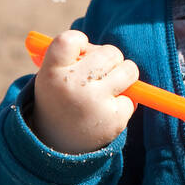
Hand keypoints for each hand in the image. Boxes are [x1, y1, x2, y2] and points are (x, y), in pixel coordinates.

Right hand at [26, 29, 139, 153]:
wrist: (58, 145)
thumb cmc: (62, 98)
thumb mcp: (54, 76)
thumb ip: (73, 56)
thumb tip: (102, 48)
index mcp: (52, 72)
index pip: (70, 40)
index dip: (80, 41)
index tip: (79, 51)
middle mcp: (72, 85)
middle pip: (110, 52)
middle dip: (109, 60)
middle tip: (98, 74)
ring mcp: (94, 102)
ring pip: (129, 70)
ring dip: (123, 76)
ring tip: (106, 89)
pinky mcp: (114, 119)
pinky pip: (132, 98)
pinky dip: (123, 102)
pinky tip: (105, 112)